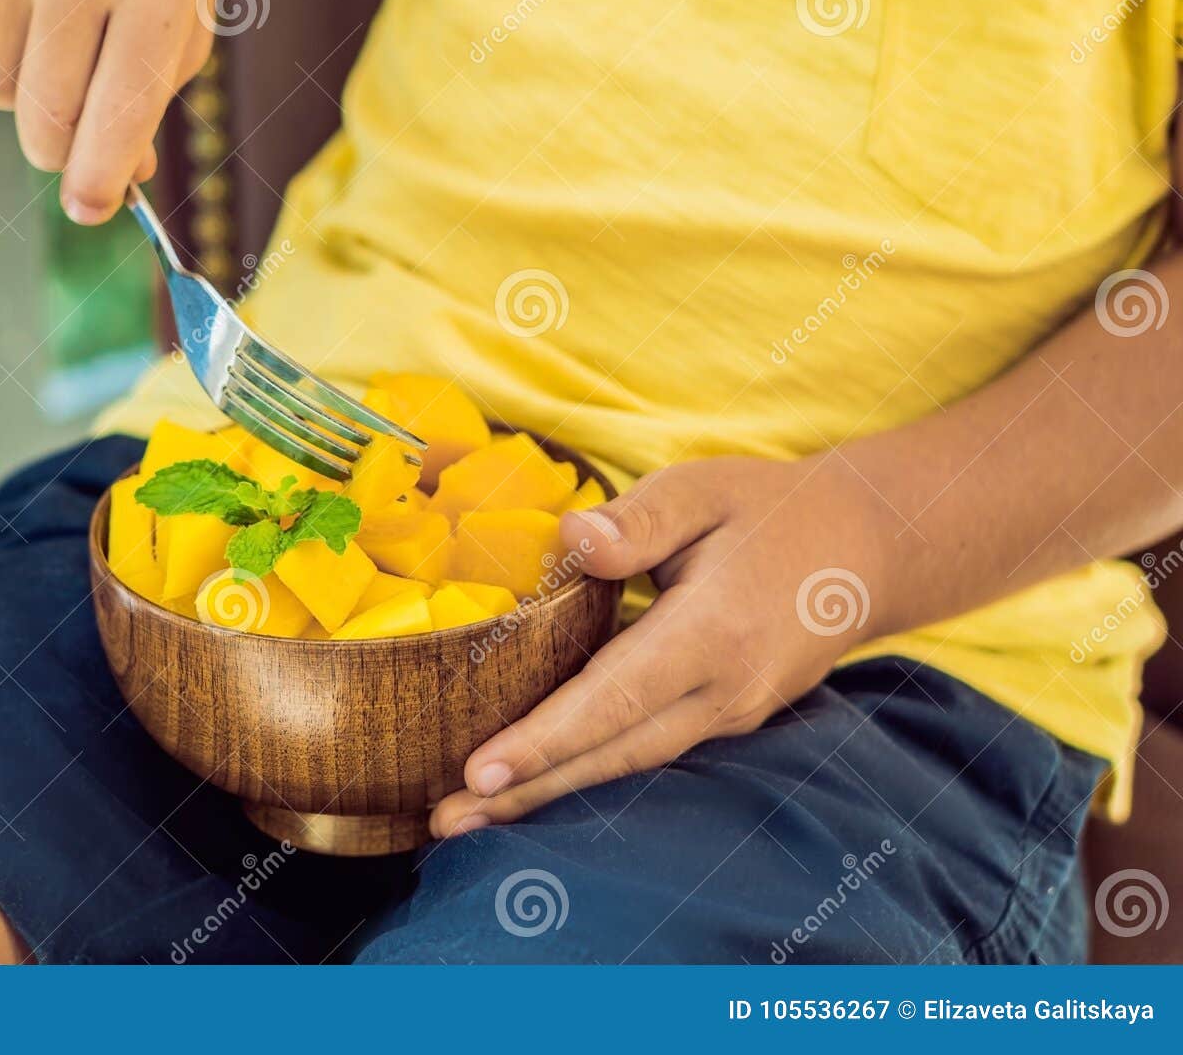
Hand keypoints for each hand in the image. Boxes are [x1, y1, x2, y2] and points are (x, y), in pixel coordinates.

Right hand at [0, 0, 215, 222]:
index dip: (99, 183)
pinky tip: (6, 9)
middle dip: (59, 145)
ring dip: (18, 90)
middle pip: (45, 121)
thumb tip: (116, 177)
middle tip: (72, 127)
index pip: (118, 118)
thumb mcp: (180, 8)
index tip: (89, 209)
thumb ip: (151, 96)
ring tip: (48, 38)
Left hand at [428, 454, 893, 837]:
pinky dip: (585, 773)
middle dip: (525, 791)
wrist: (864, 549)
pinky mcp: (722, 719)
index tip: (480, 769)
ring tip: (466, 818)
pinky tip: (531, 784)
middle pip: (612, 754)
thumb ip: (638, 518)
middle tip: (444, 819)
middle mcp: (722, 691)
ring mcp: (727, 714)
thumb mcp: (704, 489)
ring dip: (546, 793)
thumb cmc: (771, 510)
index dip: (546, 739)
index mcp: (713, 632)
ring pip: (626, 764)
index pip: (615, 698)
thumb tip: (571, 540)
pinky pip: (644, 752)